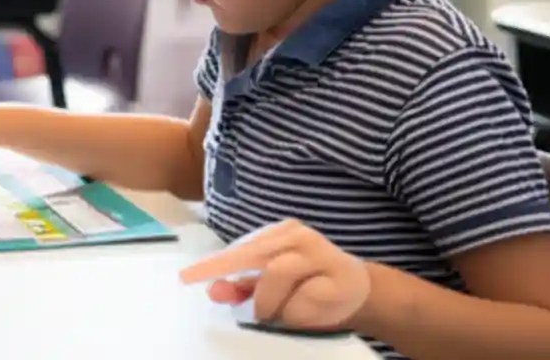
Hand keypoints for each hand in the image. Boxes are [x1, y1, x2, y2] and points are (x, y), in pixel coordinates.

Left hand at [179, 218, 371, 329]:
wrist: (364, 292)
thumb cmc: (311, 287)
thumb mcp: (271, 288)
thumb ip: (243, 288)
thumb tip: (214, 290)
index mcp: (277, 233)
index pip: (238, 249)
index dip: (213, 265)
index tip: (186, 278)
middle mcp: (296, 235)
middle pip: (254, 256)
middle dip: (240, 285)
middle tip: (239, 307)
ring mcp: (319, 250)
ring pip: (276, 273)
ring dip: (273, 302)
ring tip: (281, 314)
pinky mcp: (339, 273)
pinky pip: (304, 296)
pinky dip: (297, 311)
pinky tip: (309, 311)